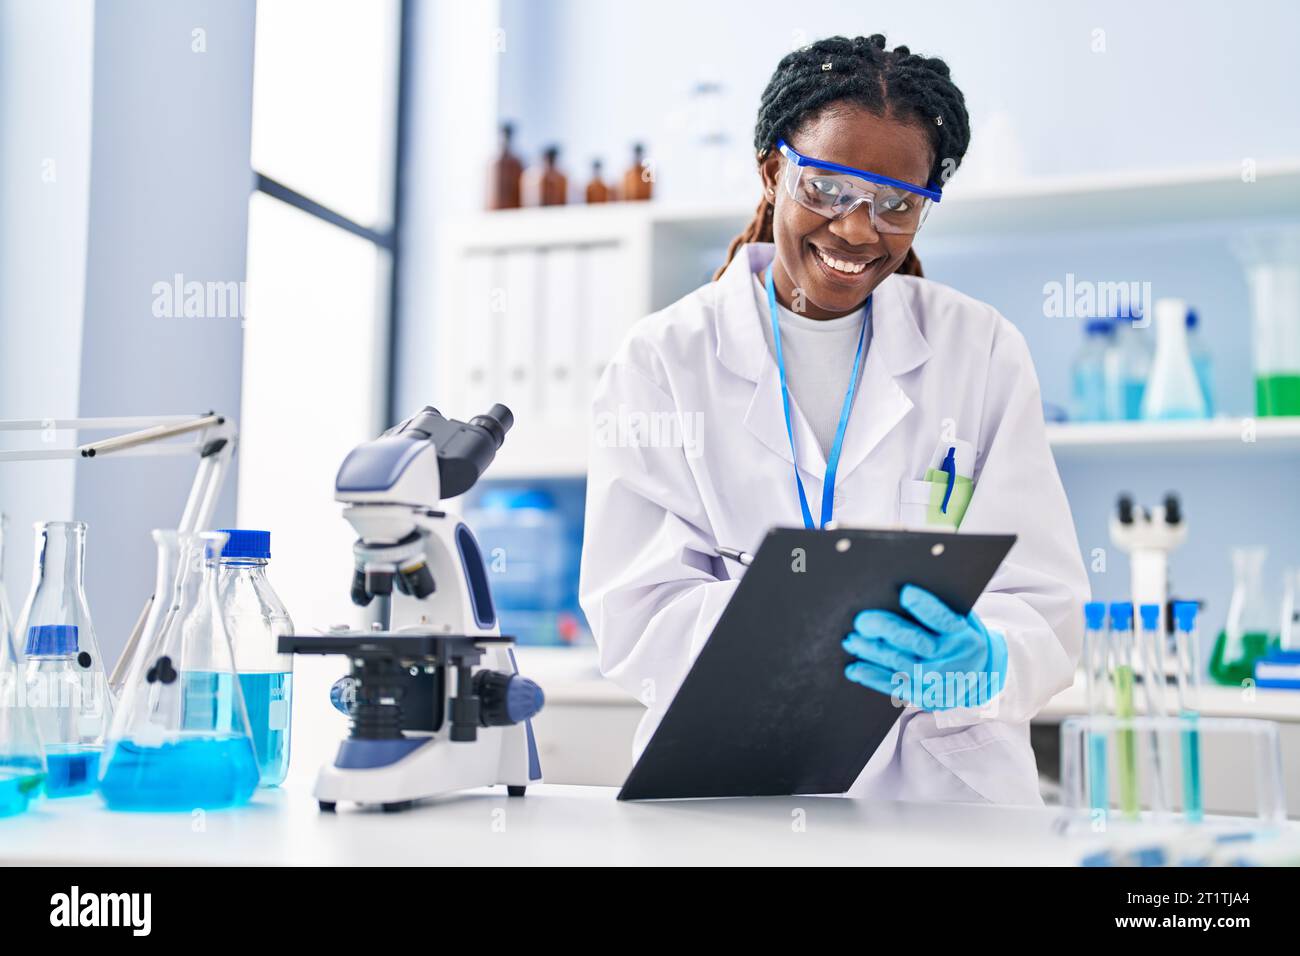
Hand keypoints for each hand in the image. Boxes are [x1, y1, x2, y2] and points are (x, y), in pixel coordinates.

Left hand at [842, 584, 1007, 709]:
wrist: (979, 677)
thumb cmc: (958, 639)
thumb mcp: (960, 621)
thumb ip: (937, 610)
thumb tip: (898, 595)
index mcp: (963, 635)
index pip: (942, 618)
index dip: (924, 605)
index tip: (905, 592)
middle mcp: (953, 659)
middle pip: (916, 642)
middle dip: (886, 629)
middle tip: (862, 621)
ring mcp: (939, 681)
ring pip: (900, 664)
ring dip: (871, 652)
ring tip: (852, 641)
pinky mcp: (926, 697)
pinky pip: (895, 687)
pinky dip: (872, 677)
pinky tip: (855, 668)